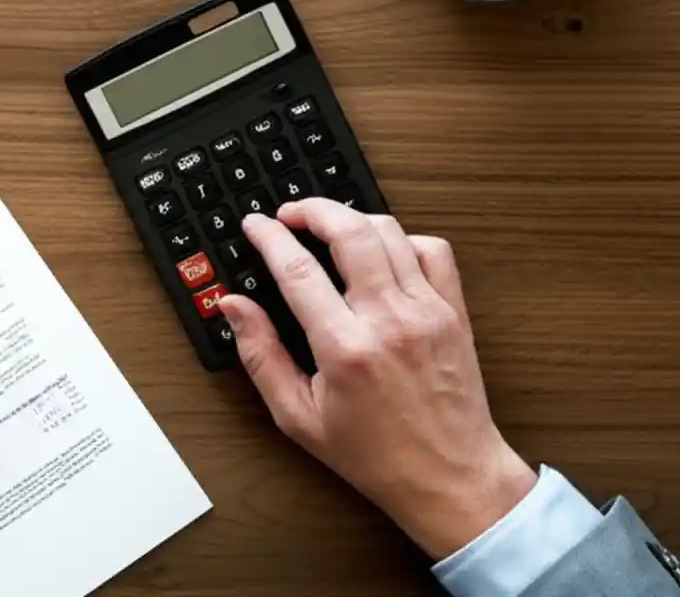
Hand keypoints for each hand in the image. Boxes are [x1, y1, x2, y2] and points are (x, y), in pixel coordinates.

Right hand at [219, 199, 536, 558]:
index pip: (298, 270)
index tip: (255, 225)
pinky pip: (432, 251)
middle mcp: (389, 321)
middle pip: (350, 231)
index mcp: (345, 349)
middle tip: (290, 213)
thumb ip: (261, 355)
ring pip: (390, 232)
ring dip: (353, 217)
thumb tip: (234, 306)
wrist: (449, 477)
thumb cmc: (375, 454)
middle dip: (313, 209)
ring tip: (328, 224)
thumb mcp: (297, 416)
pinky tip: (382, 250)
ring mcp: (427, 312)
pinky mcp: (453, 312)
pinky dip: (403, 238)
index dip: (270, 238)